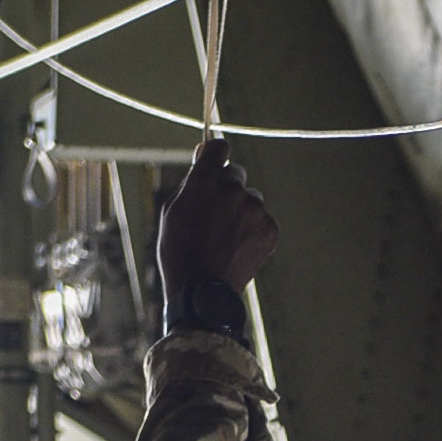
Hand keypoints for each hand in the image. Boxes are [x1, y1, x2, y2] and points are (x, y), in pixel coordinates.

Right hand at [157, 138, 278, 295]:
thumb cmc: (179, 252)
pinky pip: (262, 218)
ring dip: (241, 209)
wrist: (202, 292)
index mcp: (204, 182)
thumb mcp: (172, 212)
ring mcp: (254, 209)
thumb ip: (192, 181)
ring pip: (250, 197)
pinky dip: (253, 229)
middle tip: (215, 213)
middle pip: (236, 173)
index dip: (215, 153)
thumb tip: (204, 154)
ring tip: (225, 236)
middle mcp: (232, 190)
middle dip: (226, 186)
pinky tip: (237, 246)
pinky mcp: (270, 228)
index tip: (214, 160)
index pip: (219, 148)